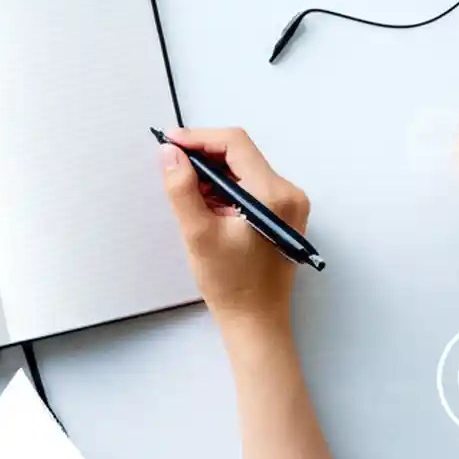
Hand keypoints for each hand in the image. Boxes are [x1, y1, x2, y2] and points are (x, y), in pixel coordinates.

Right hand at [159, 127, 309, 331]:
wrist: (256, 320)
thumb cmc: (231, 285)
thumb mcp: (198, 234)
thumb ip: (181, 188)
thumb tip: (170, 153)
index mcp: (273, 195)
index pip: (235, 144)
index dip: (199, 138)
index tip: (170, 143)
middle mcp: (288, 193)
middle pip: (240, 153)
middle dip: (203, 156)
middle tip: (172, 167)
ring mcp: (288, 202)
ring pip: (243, 168)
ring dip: (212, 173)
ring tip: (188, 194)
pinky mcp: (282, 212)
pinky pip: (249, 184)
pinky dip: (224, 187)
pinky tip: (206, 205)